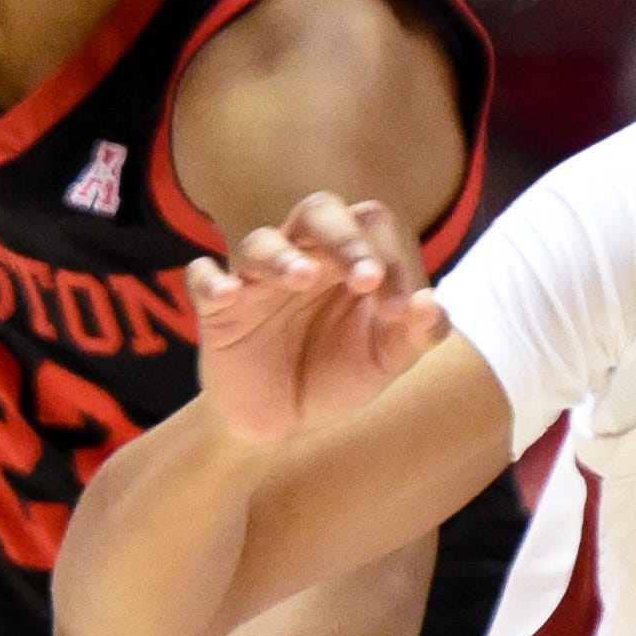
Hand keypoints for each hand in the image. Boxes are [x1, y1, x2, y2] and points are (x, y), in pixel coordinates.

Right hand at [191, 192, 448, 445]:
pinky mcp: (218, 309)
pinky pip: (203, 277)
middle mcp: (304, 258)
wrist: (284, 425)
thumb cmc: (337, 376)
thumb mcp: (384, 362)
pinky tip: (227, 294)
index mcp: (348, 260)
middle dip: (344, 238)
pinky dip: (211, 280)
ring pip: (262, 242)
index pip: (371, 229)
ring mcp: (257, 281)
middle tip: (365, 278)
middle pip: (318, 211)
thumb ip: (416, 334)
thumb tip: (433, 306)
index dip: (391, 260)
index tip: (401, 313)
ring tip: (304, 278)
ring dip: (283, 256)